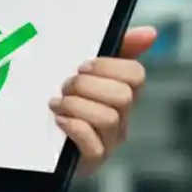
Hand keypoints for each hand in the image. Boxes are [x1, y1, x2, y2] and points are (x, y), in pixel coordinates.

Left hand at [49, 26, 155, 175]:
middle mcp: (121, 116)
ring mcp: (109, 140)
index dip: (109, 67)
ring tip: (58, 103)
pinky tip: (59, 119)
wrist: (40, 136)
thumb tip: (150, 32)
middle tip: (66, 85)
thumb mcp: (88, 68)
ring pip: (108, 119)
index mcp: (122, 91)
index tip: (83, 65)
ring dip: (76, 106)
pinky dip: (74, 128)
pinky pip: (94, 145)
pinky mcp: (93, 159)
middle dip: (87, 86)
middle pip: (123, 97)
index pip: (136, 74)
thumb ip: (118, 47)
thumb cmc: (70, 97)